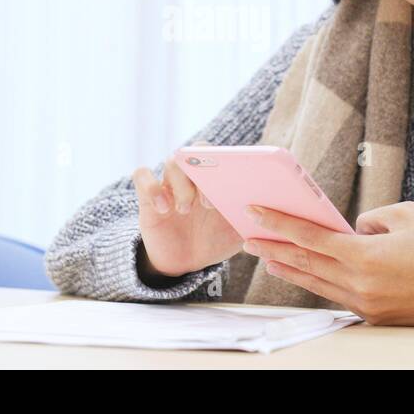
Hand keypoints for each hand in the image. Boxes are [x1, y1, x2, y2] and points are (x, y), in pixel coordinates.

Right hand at [133, 141, 243, 279]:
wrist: (185, 262)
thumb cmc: (214, 240)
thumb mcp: (237, 232)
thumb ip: (253, 218)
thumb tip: (271, 209)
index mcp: (217, 179)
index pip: (221, 153)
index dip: (228, 160)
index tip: (233, 184)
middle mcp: (194, 176)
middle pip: (195, 151)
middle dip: (203, 172)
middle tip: (209, 203)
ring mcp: (170, 185)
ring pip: (170, 162)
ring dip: (181, 185)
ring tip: (185, 209)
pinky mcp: (148, 197)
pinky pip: (142, 176)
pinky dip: (152, 188)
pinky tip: (164, 209)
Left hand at [242, 201, 413, 325]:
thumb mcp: (404, 214)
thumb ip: (370, 218)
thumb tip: (350, 229)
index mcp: (364, 254)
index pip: (310, 236)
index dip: (279, 223)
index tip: (255, 213)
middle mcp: (358, 282)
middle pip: (305, 262)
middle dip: (273, 248)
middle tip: (248, 238)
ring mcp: (364, 303)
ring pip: (317, 283)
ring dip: (290, 269)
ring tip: (268, 259)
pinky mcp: (373, 316)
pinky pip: (338, 296)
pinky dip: (319, 283)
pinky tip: (305, 275)